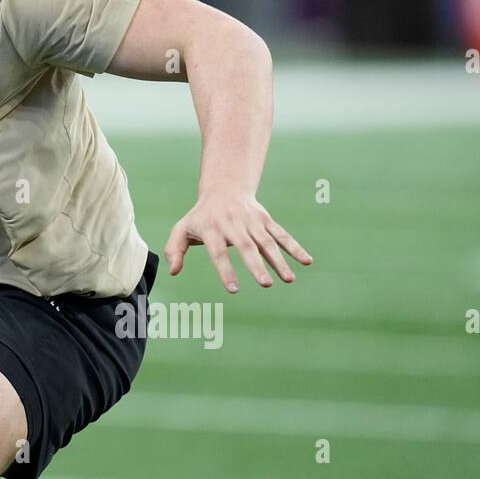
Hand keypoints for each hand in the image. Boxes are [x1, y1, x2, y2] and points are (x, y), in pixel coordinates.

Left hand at [164, 190, 311, 292]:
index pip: (218, 252)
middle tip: (265, 285)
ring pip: (267, 242)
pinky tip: (306, 261)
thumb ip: (175, 249)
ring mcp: (252, 221)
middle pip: (246, 247)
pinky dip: (294, 247)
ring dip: (279, 260)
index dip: (225, 270)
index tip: (233, 290)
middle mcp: (233, 224)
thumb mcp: (181, 229)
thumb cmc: (200, 216)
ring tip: (288, 279)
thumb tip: (173, 271)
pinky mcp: (266, 220)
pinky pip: (281, 234)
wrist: (224, 188)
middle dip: (256, 265)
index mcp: (212, 228)